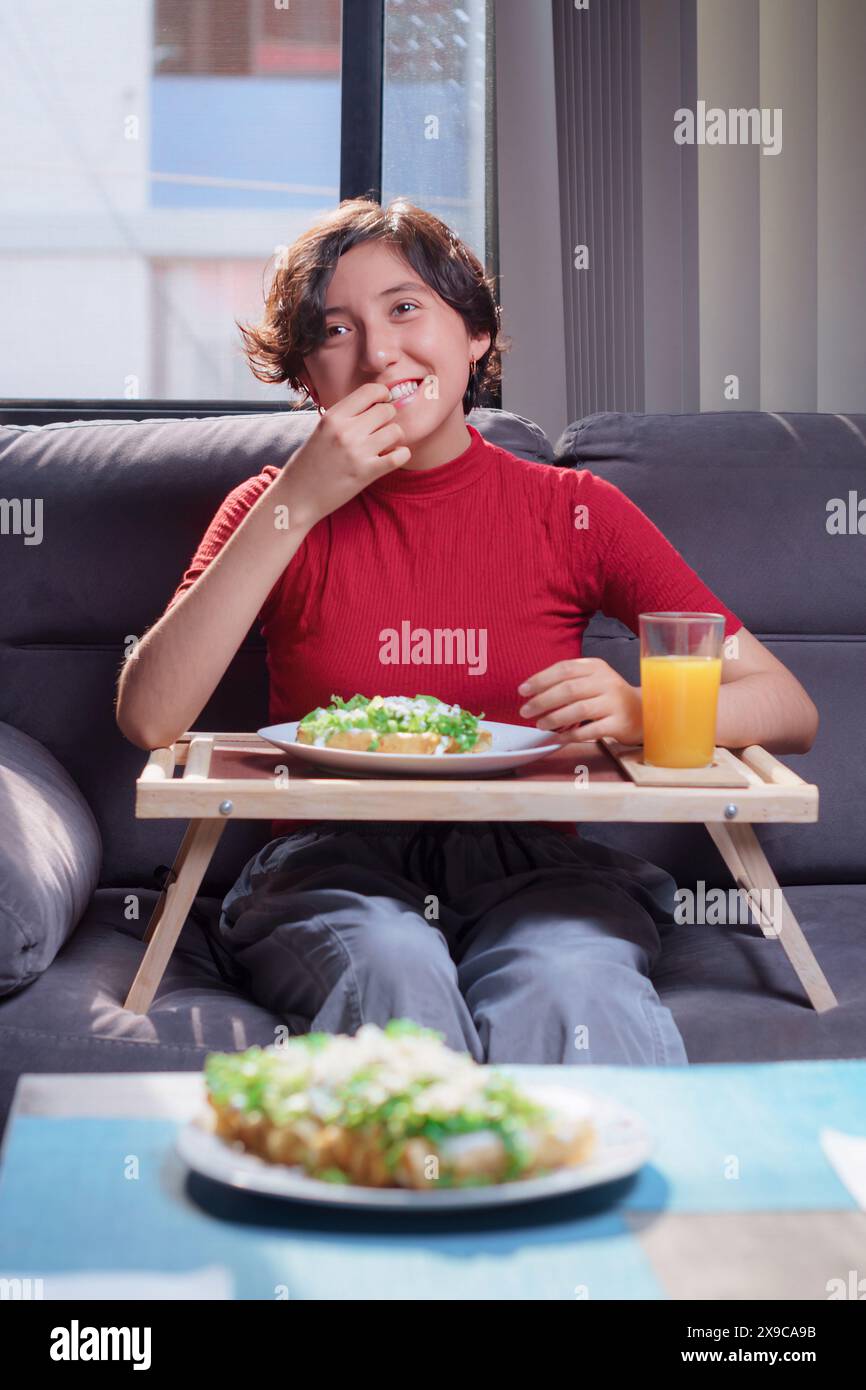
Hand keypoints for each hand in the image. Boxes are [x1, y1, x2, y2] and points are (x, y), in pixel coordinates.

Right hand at [278, 383, 410, 528]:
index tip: (380, 405)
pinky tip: (390, 458)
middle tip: (379, 431)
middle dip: (388, 419)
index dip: (382, 395)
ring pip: (396, 431)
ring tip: (383, 446)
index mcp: (332, 417)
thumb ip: (344, 417)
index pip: (370, 391)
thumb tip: (372, 404)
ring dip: (394, 439)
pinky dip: (401, 455)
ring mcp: (357, 452)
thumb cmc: (308, 464)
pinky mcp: (366, 473)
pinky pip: (400, 455)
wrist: (297, 497)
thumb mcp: (320, 431)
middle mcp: (345, 431)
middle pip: (386, 410)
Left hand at [517, 658, 642, 744]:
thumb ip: (568, 680)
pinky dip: (572, 735)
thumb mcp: (593, 679)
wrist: (643, 711)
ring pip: (579, 709)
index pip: (564, 669)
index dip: (540, 679)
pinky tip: (559, 737)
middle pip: (569, 689)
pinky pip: (591, 730)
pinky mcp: (619, 723)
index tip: (522, 690)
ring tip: (540, 724)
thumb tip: (534, 691)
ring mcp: (614, 703)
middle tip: (525, 711)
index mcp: (596, 667)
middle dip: (542, 701)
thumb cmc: (609, 696)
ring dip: (554, 718)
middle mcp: (607, 682)